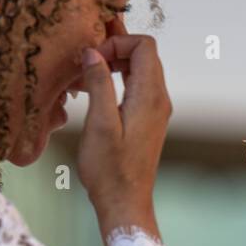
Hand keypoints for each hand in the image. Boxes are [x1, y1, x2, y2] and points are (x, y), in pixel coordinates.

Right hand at [77, 15, 170, 242]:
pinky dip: (118, 78)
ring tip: (86, 70)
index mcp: (150, 96)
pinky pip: (137, 86)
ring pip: (141, 69)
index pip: (144, 46)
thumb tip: (93, 52)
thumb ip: (99, 84)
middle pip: (145, 54)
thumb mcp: (99, 123)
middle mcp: (159, 99)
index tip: (93, 57)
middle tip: (86, 55)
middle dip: (116, 47)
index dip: (118, 42)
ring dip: (116, 62)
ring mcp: (156, 109)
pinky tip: (95, 88)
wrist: (125, 202)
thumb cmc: (110, 169)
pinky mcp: (148, 119)